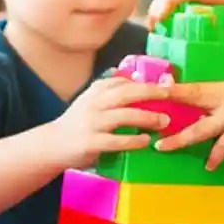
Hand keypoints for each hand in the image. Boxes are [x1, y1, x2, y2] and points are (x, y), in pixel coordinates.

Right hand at [51, 77, 170, 168]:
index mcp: (96, 91)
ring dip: (147, 117)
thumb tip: (136, 78)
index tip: (167, 81)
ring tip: (164, 121)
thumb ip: (111, 90)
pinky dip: (133, 141)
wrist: (53, 145)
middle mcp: (95, 104)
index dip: (146, 80)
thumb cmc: (78, 122)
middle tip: (170, 94)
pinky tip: (146, 141)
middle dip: (150, 92)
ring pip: (124, 116)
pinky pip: (116, 141)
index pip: (123, 81)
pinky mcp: (91, 143)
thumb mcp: (92, 101)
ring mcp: (93, 123)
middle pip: (126, 93)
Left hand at [154, 79, 223, 168]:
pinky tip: (209, 167)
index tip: (154, 87)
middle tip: (146, 111)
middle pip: (190, 102)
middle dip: (167, 106)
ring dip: (179, 140)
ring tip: (162, 148)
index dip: (173, 87)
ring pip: (199, 130)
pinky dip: (214, 158)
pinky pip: (222, 149)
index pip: (194, 86)